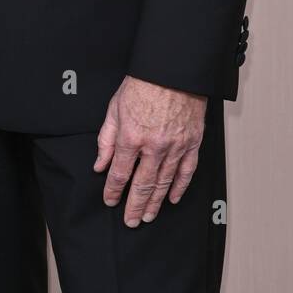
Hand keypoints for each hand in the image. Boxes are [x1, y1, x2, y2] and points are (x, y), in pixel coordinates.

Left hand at [94, 75, 206, 225]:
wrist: (172, 70)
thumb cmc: (142, 85)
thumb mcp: (115, 109)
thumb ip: (106, 139)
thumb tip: (100, 164)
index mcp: (131, 136)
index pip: (119, 173)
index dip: (113, 190)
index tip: (109, 201)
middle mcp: (154, 146)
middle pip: (142, 184)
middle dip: (134, 206)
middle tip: (130, 221)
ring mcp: (175, 146)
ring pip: (164, 182)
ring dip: (154, 202)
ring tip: (147, 216)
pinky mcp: (192, 143)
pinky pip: (186, 171)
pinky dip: (179, 187)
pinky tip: (172, 199)